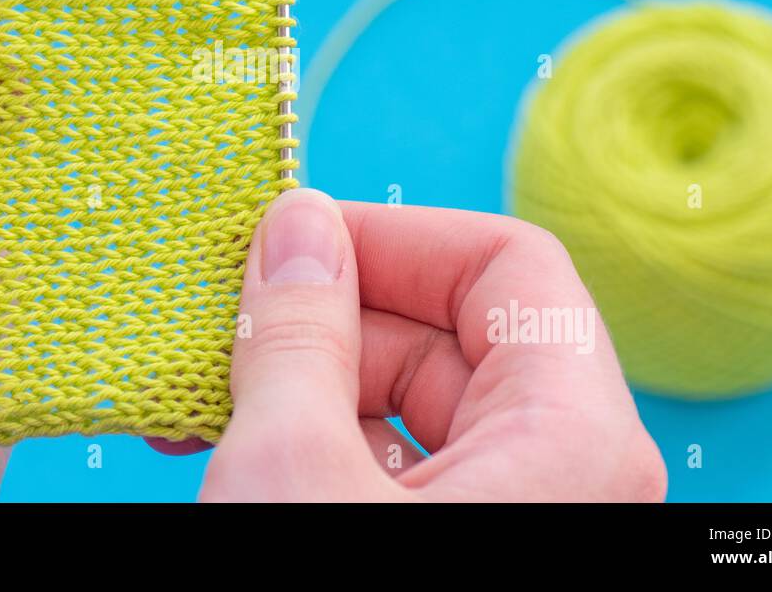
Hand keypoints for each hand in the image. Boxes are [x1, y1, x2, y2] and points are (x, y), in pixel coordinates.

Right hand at [197, 189, 666, 500]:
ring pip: (411, 406)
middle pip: (449, 334)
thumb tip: (296, 226)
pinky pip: (394, 468)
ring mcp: (516, 515)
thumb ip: (294, 333)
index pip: (507, 264)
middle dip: (323, 319)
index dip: (393, 237)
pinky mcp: (463, 545)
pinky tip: (227, 446)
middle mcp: (567, 473)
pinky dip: (316, 446)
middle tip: (220, 319)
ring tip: (198, 397)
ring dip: (302, 386)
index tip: (289, 243)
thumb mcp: (294, 471)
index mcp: (573, 438)